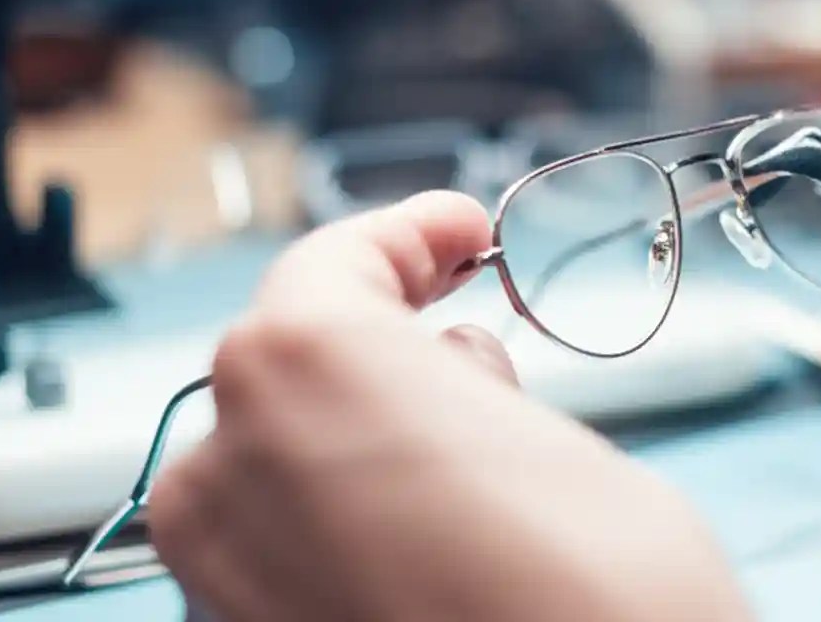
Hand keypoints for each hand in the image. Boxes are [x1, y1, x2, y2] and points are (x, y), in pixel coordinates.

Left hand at [147, 191, 750, 621]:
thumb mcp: (552, 441)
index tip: (457, 235)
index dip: (409, 235)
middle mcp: (230, 467)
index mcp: (301, 369)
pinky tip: (427, 523)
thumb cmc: (598, 604)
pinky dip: (343, 506)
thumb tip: (450, 371)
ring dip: (366, 422)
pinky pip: (282, 537)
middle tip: (473, 325)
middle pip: (298, 357)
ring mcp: (222, 568)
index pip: (335, 262)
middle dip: (389, 331)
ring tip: (467, 431)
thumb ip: (472, 387)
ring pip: (285, 452)